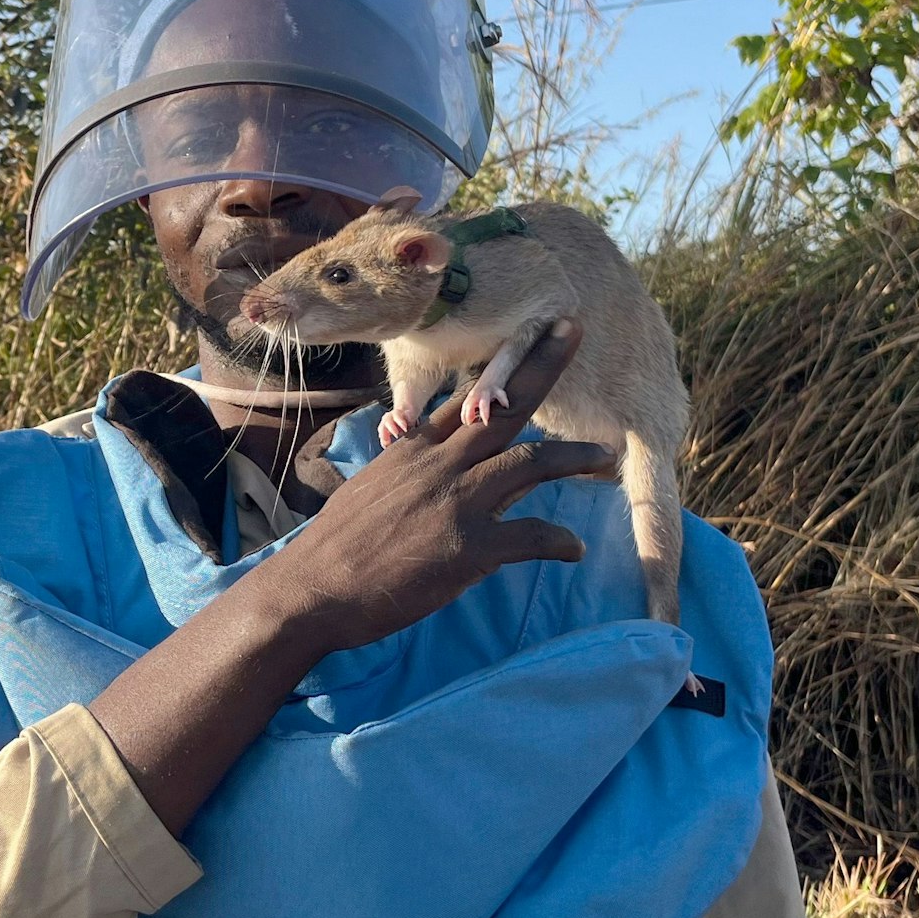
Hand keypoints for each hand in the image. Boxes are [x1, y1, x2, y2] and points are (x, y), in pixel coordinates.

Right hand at [248, 318, 615, 653]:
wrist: (313, 589)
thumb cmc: (335, 547)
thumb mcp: (369, 490)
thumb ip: (404, 473)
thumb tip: (417, 465)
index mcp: (413, 449)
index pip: (462, 397)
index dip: (497, 368)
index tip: (523, 337)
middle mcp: (439, 464)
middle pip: (502, 406)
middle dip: (541, 366)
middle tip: (572, 328)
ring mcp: (457, 502)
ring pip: (529, 461)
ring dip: (573, 456)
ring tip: (605, 455)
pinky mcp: (469, 547)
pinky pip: (531, 536)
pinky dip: (559, 541)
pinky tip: (573, 549)